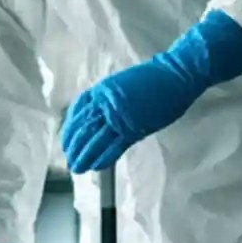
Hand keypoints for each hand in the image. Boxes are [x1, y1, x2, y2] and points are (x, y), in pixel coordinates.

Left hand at [60, 9, 241, 172]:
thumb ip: (110, 102)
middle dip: (74, 146)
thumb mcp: (123, 85)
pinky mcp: (133, 128)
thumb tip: (100, 119)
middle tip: (69, 160)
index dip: (69, 129)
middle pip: (84, 128)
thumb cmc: (153, 79)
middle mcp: (107, 103)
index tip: (66, 141)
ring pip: (95, 139)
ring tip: (78, 167)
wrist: (175, 75)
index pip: (78, 112)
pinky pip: (114, 146)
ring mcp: (119, 116)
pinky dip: (104, 158)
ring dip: (85, 156)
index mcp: (103, 91)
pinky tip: (96, 166)